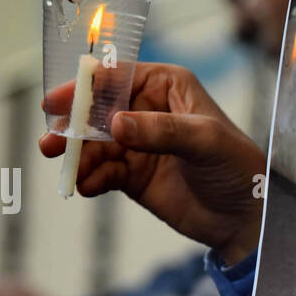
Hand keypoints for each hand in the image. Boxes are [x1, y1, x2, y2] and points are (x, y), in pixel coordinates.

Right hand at [39, 63, 266, 263]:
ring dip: (77, 156)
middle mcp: (148, 110)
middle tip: (49, 142)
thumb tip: (116, 125)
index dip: (84, 87)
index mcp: (167, 86)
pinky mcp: (134, 175)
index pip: (117, 77)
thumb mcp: (205, 141)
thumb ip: (161, 131)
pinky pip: (103, 172)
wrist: (246, 218)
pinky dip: (92, 178)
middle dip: (72, 126)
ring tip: (68, 171)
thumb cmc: (237, 167)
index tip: (57, 102)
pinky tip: (87, 187)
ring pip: (95, 144)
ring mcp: (139, 144)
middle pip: (97, 111)